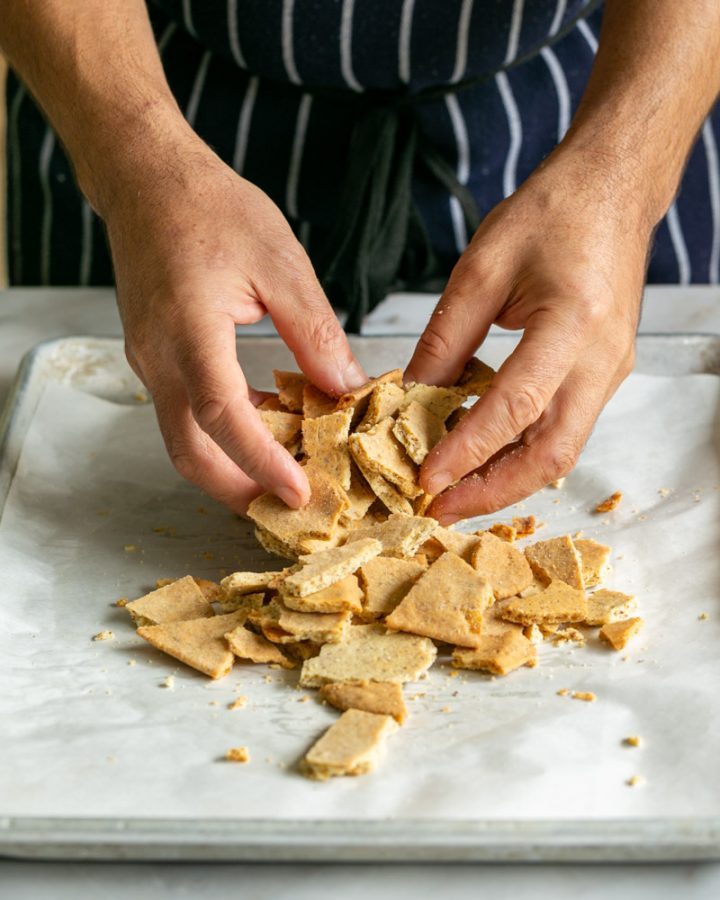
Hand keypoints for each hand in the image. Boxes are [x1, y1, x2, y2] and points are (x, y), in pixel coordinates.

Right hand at [105, 131, 365, 513]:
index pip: (222, 417)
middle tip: (294, 507)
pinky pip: (185, 414)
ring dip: (232, 468)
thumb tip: (347, 390)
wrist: (147, 180)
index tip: (300, 494)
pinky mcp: (154, 359)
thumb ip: (314, 333)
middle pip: (191, 453)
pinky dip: (225, 435)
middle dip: (240, 491)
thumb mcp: (280, 263)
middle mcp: (159, 358)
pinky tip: (268, 426)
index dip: (261, 462)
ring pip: (185, 441)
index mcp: (189, 331)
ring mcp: (150, 362)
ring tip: (288, 473)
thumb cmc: (210, 208)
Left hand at [406, 149, 651, 524]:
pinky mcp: (604, 374)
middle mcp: (602, 359)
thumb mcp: (482, 266)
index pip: (515, 407)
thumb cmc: (553, 213)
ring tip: (455, 493)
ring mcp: (610, 371)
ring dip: (507, 479)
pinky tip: (484, 457)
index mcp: (573, 323)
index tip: (424, 479)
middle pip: (551, 453)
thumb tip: (411, 397)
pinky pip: (564, 429)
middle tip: (439, 509)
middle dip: (492, 491)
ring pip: (561, 451)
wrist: (614, 189)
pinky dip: (522, 452)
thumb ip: (446, 337)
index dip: (467, 450)